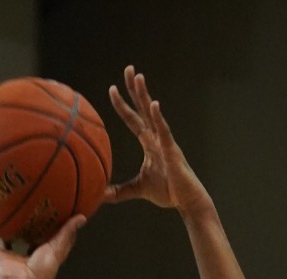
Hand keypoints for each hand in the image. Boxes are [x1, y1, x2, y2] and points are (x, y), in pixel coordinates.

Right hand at [0, 213, 86, 278]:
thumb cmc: (40, 273)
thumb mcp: (58, 249)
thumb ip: (67, 233)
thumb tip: (82, 218)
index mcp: (41, 254)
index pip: (46, 238)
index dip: (50, 226)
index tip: (52, 211)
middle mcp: (24, 255)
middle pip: (25, 237)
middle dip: (26, 224)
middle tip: (27, 207)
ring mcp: (8, 256)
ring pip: (4, 238)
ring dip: (2, 228)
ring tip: (1, 212)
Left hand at [106, 65, 209, 214]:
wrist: (187, 202)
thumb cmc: (167, 192)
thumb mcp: (137, 189)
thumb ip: (119, 191)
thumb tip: (99, 196)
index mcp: (149, 143)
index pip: (132, 119)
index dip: (122, 105)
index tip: (112, 88)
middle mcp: (156, 137)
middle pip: (143, 108)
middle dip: (135, 89)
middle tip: (128, 69)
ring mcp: (165, 142)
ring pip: (153, 114)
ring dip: (145, 95)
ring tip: (139, 77)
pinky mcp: (172, 151)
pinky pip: (164, 131)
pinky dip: (158, 118)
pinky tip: (153, 104)